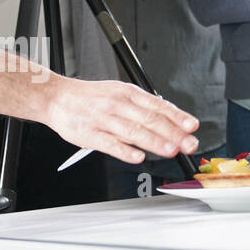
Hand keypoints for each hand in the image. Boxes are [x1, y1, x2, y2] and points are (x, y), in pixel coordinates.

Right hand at [45, 77, 199, 163]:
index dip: (177, 116)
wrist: (57, 97)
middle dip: (173, 133)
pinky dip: (126, 151)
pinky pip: (110, 144)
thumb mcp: (118, 92)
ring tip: (171, 150)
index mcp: (127, 93)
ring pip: (134, 131)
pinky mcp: (90, 135)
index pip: (157, 105)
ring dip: (155, 141)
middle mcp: (117, 104)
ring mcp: (104, 120)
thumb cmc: (90, 97)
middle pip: (150, 119)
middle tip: (188, 143)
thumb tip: (168, 118)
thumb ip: (141, 105)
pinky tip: (139, 157)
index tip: (192, 126)